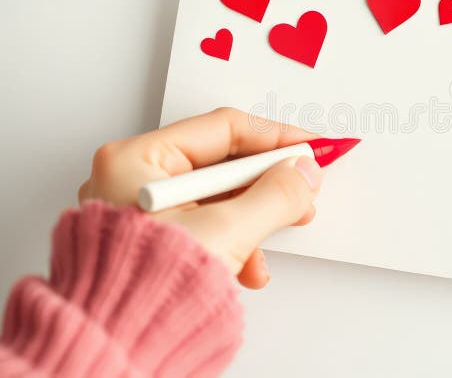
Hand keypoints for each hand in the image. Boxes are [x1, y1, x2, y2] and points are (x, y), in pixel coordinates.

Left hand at [78, 107, 322, 288]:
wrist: (120, 346)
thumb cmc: (145, 290)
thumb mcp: (226, 231)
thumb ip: (274, 195)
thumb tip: (302, 174)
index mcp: (135, 160)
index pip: (222, 128)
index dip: (274, 137)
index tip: (307, 146)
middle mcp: (132, 178)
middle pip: (221, 161)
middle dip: (268, 179)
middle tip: (301, 182)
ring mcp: (141, 210)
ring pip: (218, 195)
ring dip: (257, 213)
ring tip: (283, 225)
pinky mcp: (154, 240)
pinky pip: (205, 221)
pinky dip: (235, 237)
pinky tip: (250, 264)